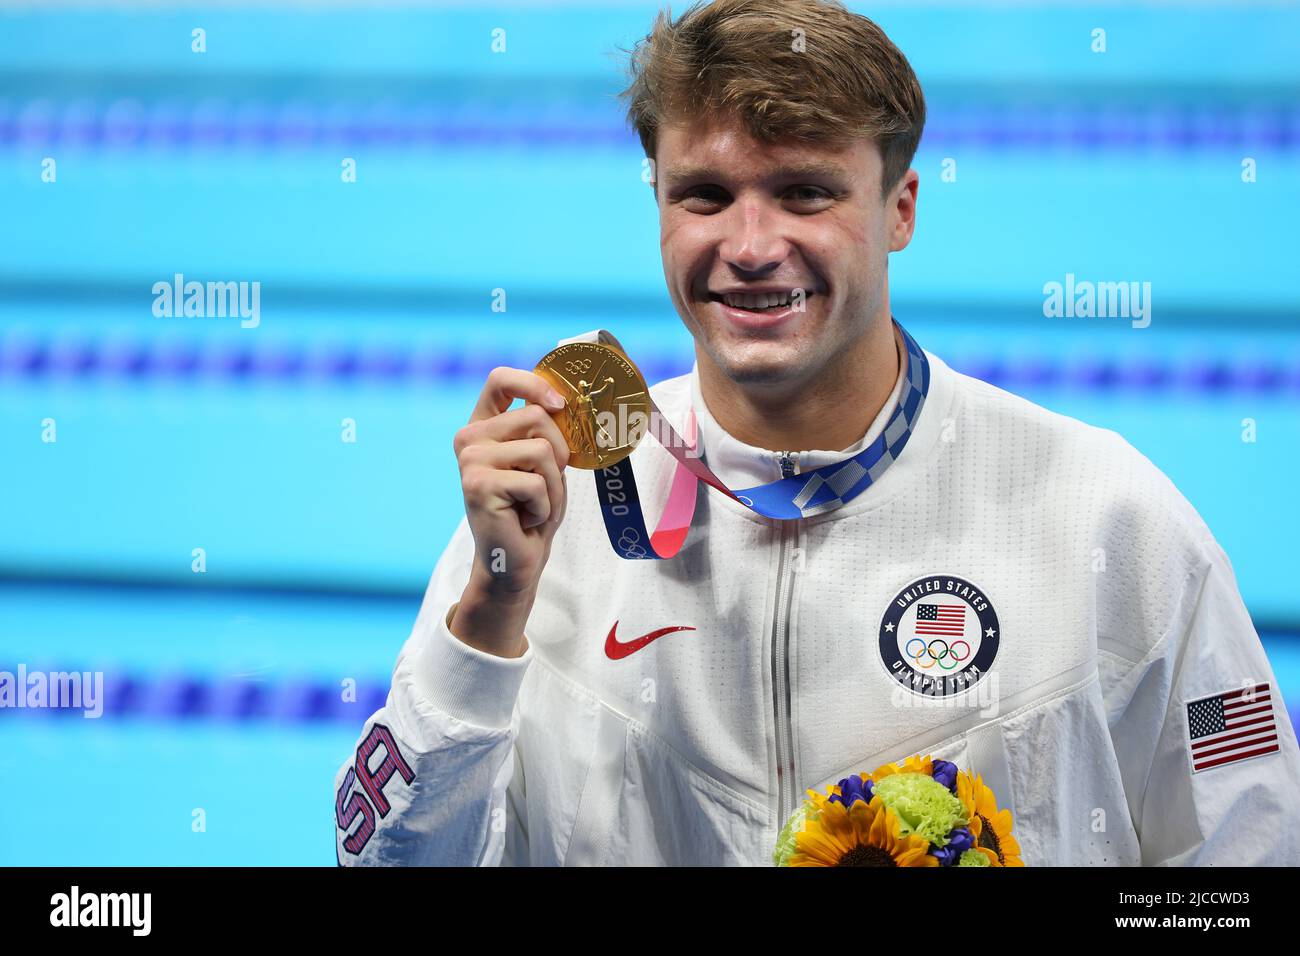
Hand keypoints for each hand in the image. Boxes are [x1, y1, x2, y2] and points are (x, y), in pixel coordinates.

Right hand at [449, 367, 570, 654]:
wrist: (516, 559)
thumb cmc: (532, 509)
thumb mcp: (544, 463)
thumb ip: (546, 431)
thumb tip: (567, 402)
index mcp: (484, 425)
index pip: (500, 379)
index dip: (533, 382)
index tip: (560, 403)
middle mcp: (470, 437)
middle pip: (536, 416)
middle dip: (559, 454)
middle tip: (545, 486)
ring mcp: (470, 460)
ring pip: (541, 450)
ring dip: (553, 484)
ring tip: (535, 504)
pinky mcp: (478, 484)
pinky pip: (536, 482)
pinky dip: (544, 505)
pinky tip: (525, 519)